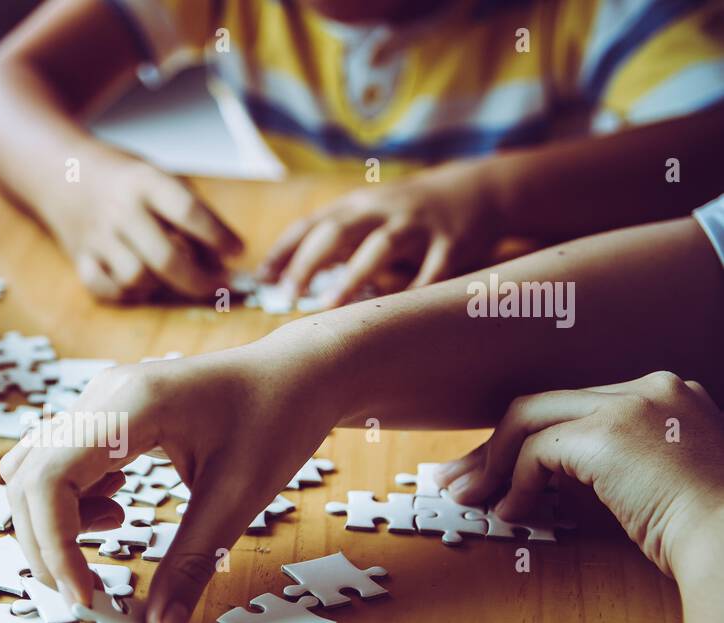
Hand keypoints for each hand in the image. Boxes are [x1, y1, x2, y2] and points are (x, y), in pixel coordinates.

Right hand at [0, 347, 340, 622]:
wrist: (295, 374)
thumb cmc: (275, 418)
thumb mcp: (238, 498)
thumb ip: (192, 566)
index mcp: (133, 406)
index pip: (50, 480)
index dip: (54, 546)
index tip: (84, 596)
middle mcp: (102, 395)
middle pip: (28, 478)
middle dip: (45, 544)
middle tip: (85, 589)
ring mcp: (98, 400)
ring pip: (32, 469)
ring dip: (53, 521)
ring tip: (113, 532)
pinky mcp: (102, 413)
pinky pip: (56, 461)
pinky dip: (70, 501)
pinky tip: (116, 510)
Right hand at [48, 157, 242, 302]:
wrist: (63, 171)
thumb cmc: (123, 179)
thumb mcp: (158, 177)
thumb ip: (189, 212)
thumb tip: (220, 258)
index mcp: (145, 182)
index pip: (189, 212)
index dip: (218, 236)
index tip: (237, 251)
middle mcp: (120, 210)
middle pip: (165, 258)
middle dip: (198, 280)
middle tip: (216, 284)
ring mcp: (97, 236)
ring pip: (136, 279)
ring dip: (158, 285)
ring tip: (166, 276)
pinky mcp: (79, 257)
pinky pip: (105, 289)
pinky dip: (124, 292)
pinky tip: (136, 282)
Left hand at [258, 160, 499, 309]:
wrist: (479, 190)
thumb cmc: (407, 214)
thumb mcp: (368, 217)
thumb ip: (331, 243)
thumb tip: (282, 275)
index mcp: (357, 206)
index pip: (310, 225)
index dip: (284, 251)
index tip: (261, 279)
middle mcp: (382, 211)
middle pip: (337, 232)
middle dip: (308, 263)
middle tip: (287, 296)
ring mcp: (418, 224)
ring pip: (381, 246)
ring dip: (354, 276)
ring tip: (331, 305)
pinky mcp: (452, 242)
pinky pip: (433, 269)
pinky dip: (416, 291)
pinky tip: (398, 315)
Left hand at [436, 372, 723, 576]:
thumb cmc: (705, 532)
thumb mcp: (658, 484)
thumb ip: (613, 468)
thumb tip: (543, 481)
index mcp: (666, 396)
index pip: (574, 406)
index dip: (527, 439)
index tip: (494, 469)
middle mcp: (649, 388)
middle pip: (544, 406)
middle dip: (493, 447)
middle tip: (460, 480)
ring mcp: (630, 405)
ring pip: (529, 419)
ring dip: (491, 463)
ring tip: (468, 497)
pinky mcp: (609, 434)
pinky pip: (536, 451)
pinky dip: (516, 482)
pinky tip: (511, 513)